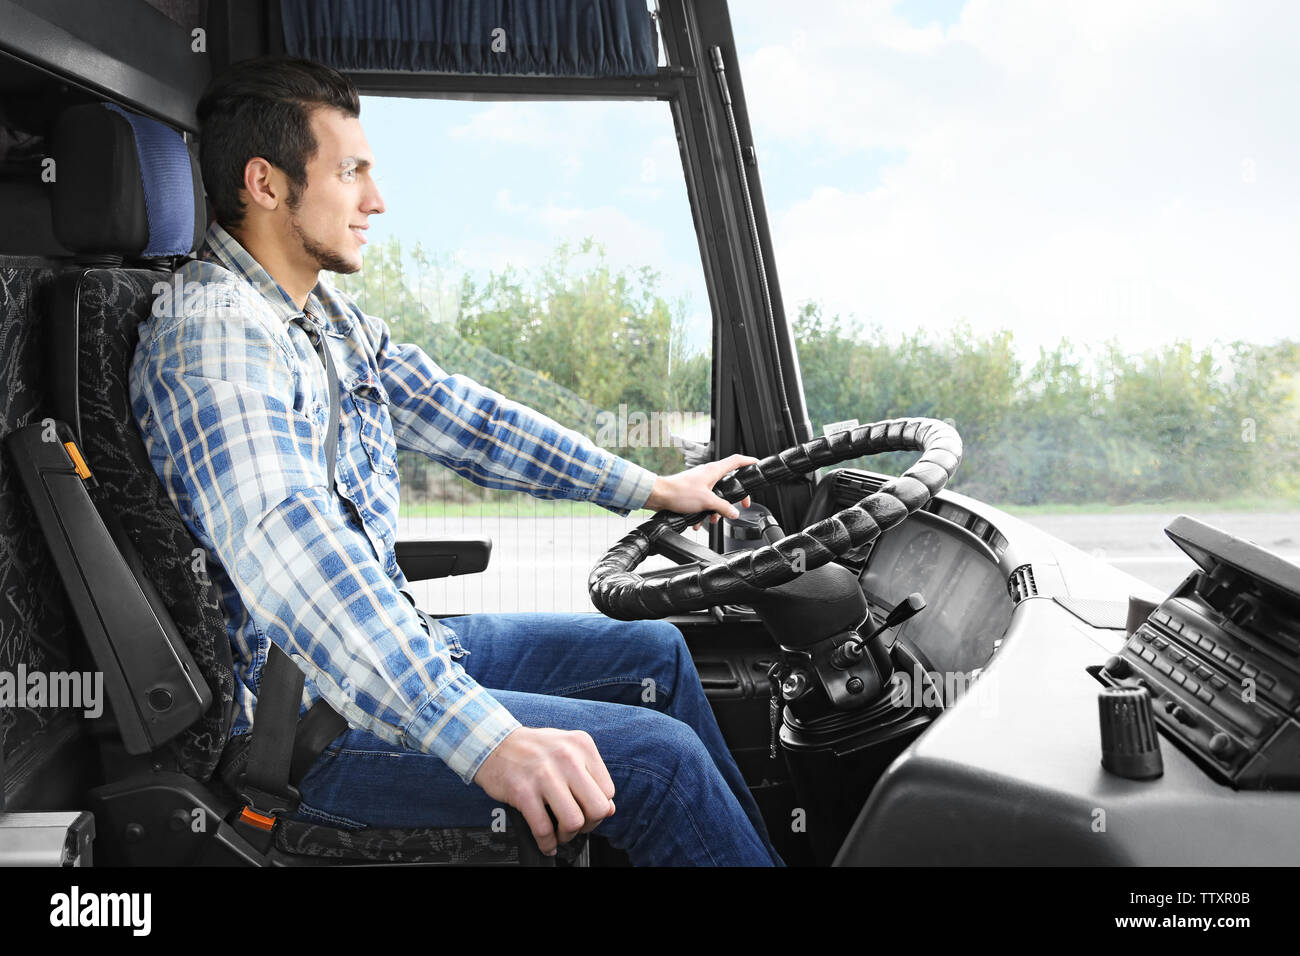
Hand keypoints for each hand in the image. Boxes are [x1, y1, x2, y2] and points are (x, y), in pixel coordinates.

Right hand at [472, 727, 615, 855]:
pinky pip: (543, 829)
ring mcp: (544, 774)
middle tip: (577, 826)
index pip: (608, 790)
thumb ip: (589, 775)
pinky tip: (546, 843)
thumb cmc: (532, 749)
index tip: (587, 811)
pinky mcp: (523, 791)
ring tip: (559, 833)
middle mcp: (566, 757)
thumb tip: (608, 809)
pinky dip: (547, 843)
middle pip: (597, 808)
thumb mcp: (567, 750)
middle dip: (589, 825)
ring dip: (567, 836)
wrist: (492, 742)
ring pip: (573, 821)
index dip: (599, 808)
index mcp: (581, 745)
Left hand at [645, 453, 758, 530]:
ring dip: (716, 509)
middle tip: (741, 505)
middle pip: (728, 482)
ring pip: (716, 495)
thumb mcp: (707, 502)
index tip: (756, 464)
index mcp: (714, 470)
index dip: (748, 462)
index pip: (736, 461)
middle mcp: (708, 474)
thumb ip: (723, 507)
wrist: (660, 495)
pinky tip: (699, 522)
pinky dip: (704, 511)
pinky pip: (704, 501)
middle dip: (734, 497)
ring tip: (712, 519)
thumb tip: (735, 512)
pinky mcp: (693, 490)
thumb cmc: (680, 492)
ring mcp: (700, 482)